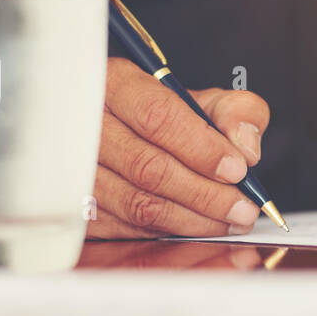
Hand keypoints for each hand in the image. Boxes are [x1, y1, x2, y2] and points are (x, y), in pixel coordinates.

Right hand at [88, 58, 269, 238]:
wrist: (111, 130)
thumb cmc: (156, 114)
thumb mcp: (197, 97)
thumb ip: (233, 111)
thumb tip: (245, 147)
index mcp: (113, 83)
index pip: (158, 117)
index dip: (202, 148)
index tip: (237, 169)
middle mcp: (83, 124)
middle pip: (149, 167)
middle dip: (206, 194)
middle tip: (243, 208)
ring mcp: (71, 167)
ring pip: (137, 204)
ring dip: (191, 219)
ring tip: (229, 221)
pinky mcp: (72, 204)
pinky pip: (125, 228)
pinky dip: (166, 232)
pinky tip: (195, 227)